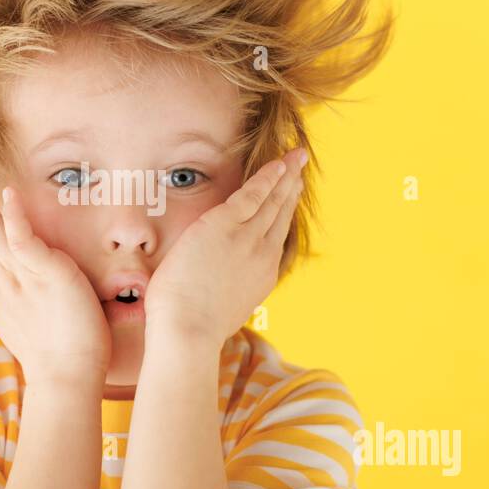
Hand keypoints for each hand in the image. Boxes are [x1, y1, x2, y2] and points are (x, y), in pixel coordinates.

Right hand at [0, 157, 110, 386]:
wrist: (66, 380)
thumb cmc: (55, 353)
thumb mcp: (27, 316)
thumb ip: (19, 294)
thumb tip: (15, 284)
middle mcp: (2, 278)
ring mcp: (21, 277)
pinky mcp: (46, 276)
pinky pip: (25, 242)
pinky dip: (14, 218)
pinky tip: (7, 193)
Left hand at [144, 148, 307, 350]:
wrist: (188, 332)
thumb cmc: (191, 328)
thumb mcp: (219, 309)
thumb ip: (224, 292)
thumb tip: (212, 291)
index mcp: (260, 276)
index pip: (274, 236)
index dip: (283, 213)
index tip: (290, 198)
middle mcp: (261, 255)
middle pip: (280, 214)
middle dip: (291, 188)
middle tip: (300, 168)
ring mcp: (246, 239)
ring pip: (271, 201)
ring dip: (284, 176)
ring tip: (296, 157)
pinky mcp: (225, 225)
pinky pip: (253, 194)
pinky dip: (267, 177)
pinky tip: (278, 163)